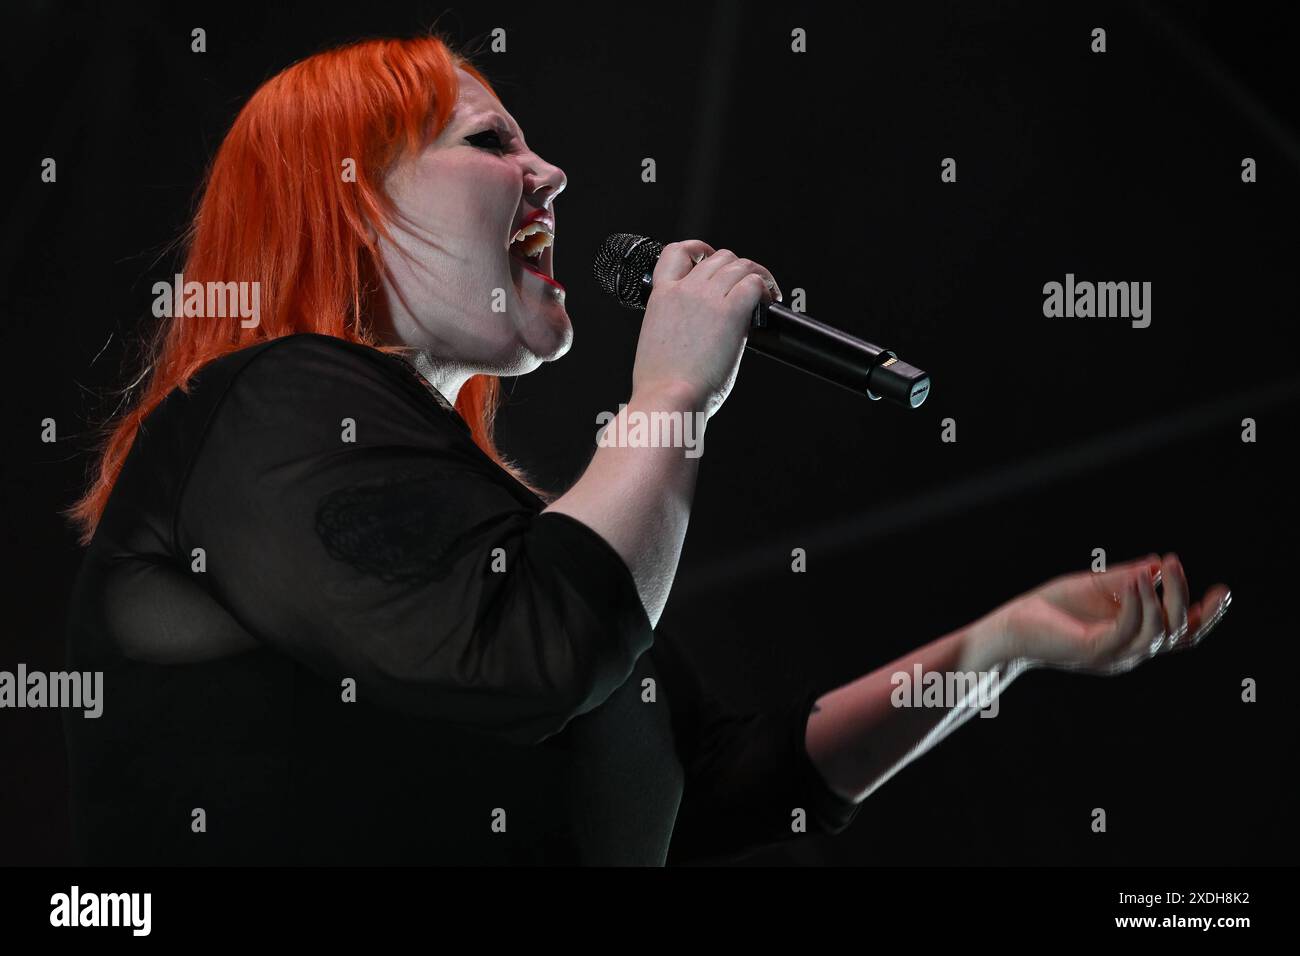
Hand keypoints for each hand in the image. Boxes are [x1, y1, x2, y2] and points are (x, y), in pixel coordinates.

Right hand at [630, 240, 780, 419]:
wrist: (668, 399)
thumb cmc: (662, 385)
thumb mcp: (657, 343)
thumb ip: (674, 326)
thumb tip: (695, 332)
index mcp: (660, 297)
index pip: (677, 252)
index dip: (698, 250)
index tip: (709, 259)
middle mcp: (684, 290)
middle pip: (719, 257)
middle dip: (736, 268)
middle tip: (746, 288)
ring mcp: (707, 298)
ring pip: (739, 265)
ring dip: (756, 275)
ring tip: (765, 294)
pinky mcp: (731, 311)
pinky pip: (754, 283)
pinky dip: (766, 288)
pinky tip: (769, 303)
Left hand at [976, 553, 1231, 674]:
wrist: (1007, 631)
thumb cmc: (1047, 610)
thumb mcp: (1095, 587)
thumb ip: (1127, 578)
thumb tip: (1158, 563)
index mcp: (1133, 637)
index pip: (1181, 633)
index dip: (1206, 616)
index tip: (1223, 591)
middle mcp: (1129, 651)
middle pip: (1180, 635)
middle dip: (1192, 602)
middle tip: (1181, 565)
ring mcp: (1114, 654)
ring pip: (1160, 633)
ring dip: (1167, 596)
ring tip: (1167, 564)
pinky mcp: (1094, 650)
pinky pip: (1129, 630)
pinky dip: (1139, 603)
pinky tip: (1138, 578)